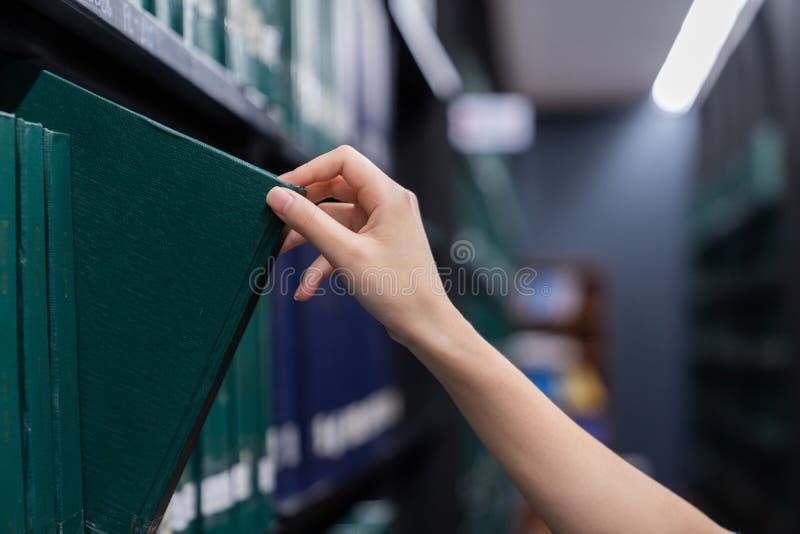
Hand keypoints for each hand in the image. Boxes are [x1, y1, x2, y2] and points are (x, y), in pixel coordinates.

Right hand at [266, 145, 459, 348]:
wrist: (425, 326)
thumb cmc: (397, 291)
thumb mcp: (345, 254)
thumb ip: (308, 222)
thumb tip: (277, 196)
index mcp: (387, 195)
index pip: (342, 161)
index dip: (308, 170)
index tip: (280, 189)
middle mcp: (387, 203)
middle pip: (334, 188)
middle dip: (303, 207)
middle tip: (274, 219)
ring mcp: (382, 224)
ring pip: (334, 219)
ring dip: (307, 237)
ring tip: (278, 254)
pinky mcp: (377, 245)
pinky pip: (343, 241)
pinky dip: (323, 260)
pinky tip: (305, 290)